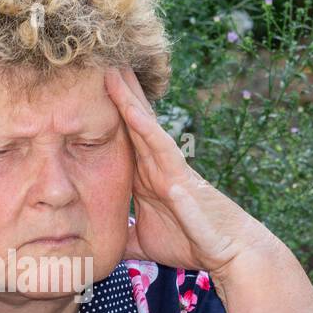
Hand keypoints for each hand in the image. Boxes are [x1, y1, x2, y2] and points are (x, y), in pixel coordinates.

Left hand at [104, 67, 270, 280]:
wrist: (228, 253)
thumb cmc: (190, 243)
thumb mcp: (143, 242)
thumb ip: (122, 237)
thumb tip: (98, 245)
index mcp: (145, 177)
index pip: (120, 138)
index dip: (104, 113)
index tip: (83, 90)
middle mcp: (157, 165)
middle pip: (133, 121)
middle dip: (117, 91)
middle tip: (98, 58)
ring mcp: (170, 169)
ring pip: (145, 127)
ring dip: (129, 100)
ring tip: (113, 71)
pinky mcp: (181, 180)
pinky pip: (162, 149)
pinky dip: (147, 130)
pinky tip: (131, 111)